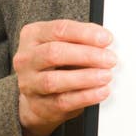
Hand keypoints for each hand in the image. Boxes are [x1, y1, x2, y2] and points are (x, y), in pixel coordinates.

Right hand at [14, 19, 115, 135]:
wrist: (38, 96)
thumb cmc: (55, 63)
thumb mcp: (64, 43)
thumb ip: (81, 37)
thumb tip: (104, 38)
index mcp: (32, 35)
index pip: (59, 30)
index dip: (85, 34)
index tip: (106, 39)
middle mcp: (26, 59)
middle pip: (54, 53)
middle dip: (87, 55)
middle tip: (109, 59)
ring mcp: (29, 83)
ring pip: (55, 80)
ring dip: (86, 77)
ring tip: (106, 75)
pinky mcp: (39, 105)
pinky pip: (63, 101)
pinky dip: (86, 96)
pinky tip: (101, 91)